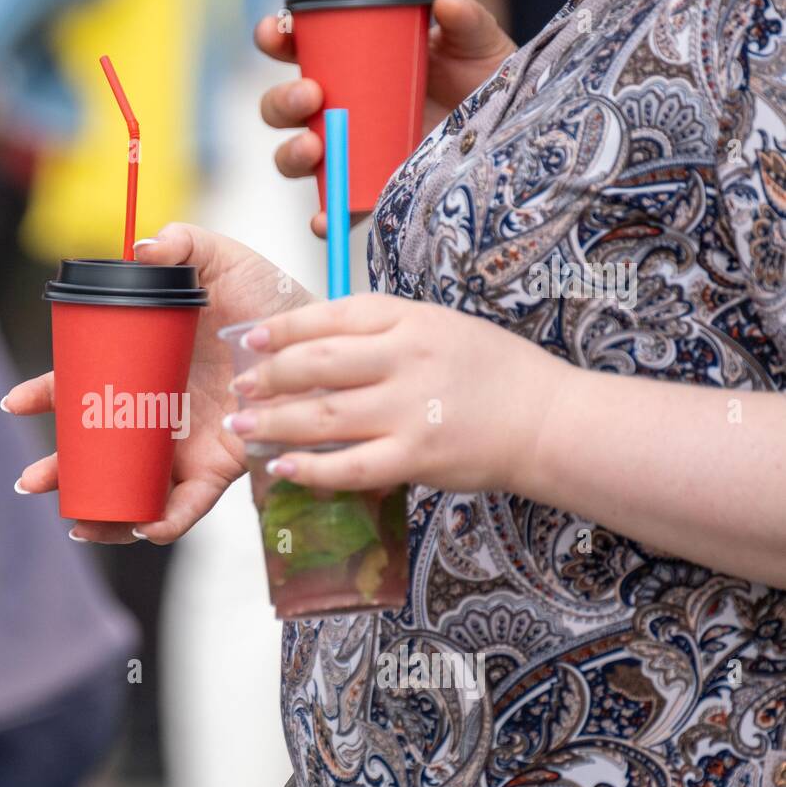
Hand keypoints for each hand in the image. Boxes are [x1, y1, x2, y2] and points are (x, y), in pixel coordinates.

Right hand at [3, 223, 316, 543]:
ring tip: (76, 521)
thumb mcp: (220, 260)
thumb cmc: (268, 297)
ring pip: (130, 487)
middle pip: (95, 446)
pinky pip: (186, 505)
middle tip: (31, 481)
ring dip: (100, 510)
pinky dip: (163, 523)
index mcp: (143, 367)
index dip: (46, 394)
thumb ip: (182, 244)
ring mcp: (184, 444)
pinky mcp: (219, 468)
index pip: (81, 385)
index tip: (16, 403)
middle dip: (58, 469)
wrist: (319, 336)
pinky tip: (142, 529)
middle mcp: (156, 411)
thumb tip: (140, 250)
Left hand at [220, 295, 567, 494]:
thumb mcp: (440, 327)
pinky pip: (350, 466)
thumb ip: (383, 331)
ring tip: (241, 428)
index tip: (250, 339)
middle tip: (238, 387)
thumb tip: (315, 341)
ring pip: (323, 415)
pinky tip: (281, 468)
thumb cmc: (492, 372)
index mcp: (411, 320)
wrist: (548, 419)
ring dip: (273, 423)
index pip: (332, 316)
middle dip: (267, 377)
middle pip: (317, 364)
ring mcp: (410, 409)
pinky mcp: (417, 456)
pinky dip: (310, 469)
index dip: (283, 329)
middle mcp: (407, 359)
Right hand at [255, 0, 516, 235]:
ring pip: (295, 157)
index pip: (300, 50)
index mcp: (352, 66)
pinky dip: (322, 218)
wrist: (510, 138)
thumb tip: (444, 3)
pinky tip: (324, 218)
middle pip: (284, 108)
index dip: (278, 40)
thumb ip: (465, 21)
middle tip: (310, 95)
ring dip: (291, 152)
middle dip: (282, 101)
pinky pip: (332, 212)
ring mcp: (349, 155)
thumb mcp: (477, 45)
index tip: (277, 34)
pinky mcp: (367, 195)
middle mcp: (340, 111)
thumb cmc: (485, 83)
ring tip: (314, 148)